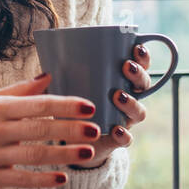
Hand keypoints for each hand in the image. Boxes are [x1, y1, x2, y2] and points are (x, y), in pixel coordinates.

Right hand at [0, 74, 100, 188]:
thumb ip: (19, 91)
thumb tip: (50, 76)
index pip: (37, 104)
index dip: (65, 105)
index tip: (89, 106)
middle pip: (40, 128)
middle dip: (71, 129)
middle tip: (95, 129)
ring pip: (34, 154)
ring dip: (63, 154)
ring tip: (88, 153)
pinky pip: (19, 179)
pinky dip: (41, 179)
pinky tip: (61, 178)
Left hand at [70, 42, 152, 169]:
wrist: (75, 141)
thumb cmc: (74, 107)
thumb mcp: (70, 89)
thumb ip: (62, 79)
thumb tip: (45, 72)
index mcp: (120, 82)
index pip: (140, 66)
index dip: (143, 57)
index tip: (136, 48)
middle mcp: (128, 100)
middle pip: (144, 86)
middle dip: (138, 75)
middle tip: (126, 67)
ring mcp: (125, 120)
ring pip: (140, 112)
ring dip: (132, 103)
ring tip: (117, 95)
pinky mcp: (117, 140)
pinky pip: (127, 138)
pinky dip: (124, 134)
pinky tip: (115, 129)